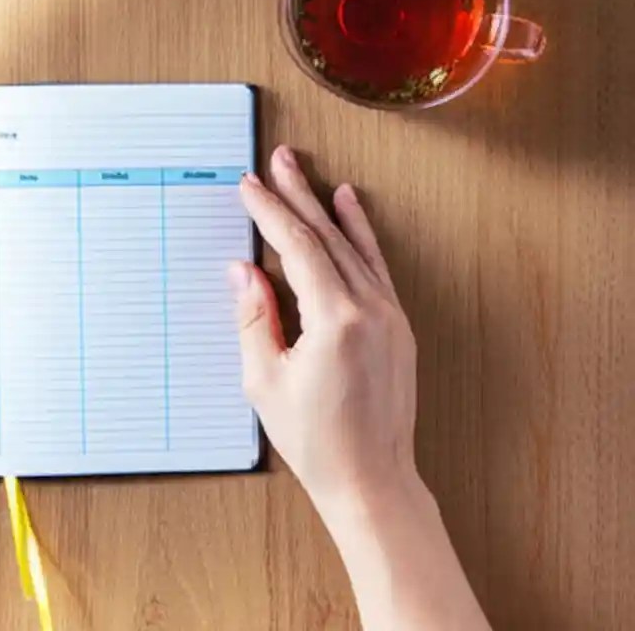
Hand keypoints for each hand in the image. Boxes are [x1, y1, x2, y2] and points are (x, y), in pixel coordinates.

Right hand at [230, 145, 417, 511]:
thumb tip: (243, 270)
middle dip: (297, 195)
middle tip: (278, 160)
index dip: (270, 212)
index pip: (297, 248)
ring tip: (308, 175)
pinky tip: (350, 210)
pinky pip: (376, 267)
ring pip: (354, 247)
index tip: (250, 185)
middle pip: (327, 237)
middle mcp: (371, 310)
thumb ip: (253, 317)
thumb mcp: (265, 380)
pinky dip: (361, 235)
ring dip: (327, 208)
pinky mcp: (397, 327)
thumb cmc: (317, 441)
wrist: (372, 479)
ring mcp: (390, 316)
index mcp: (336, 321)